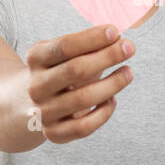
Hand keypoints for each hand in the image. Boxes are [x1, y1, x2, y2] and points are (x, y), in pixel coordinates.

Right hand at [22, 24, 135, 143]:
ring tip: (128, 72)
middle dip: (107, 57)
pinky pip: (85, 126)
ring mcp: (43, 111)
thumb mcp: (67, 54)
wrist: (34, 103)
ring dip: (112, 84)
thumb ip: (89, 46)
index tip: (115, 31)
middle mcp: (36, 86)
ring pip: (83, 99)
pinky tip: (112, 99)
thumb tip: (119, 40)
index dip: (91, 38)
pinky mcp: (53, 133)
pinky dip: (104, 112)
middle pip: (75, 70)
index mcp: (36, 58)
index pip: (65, 46)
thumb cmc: (62, 71)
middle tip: (129, 47)